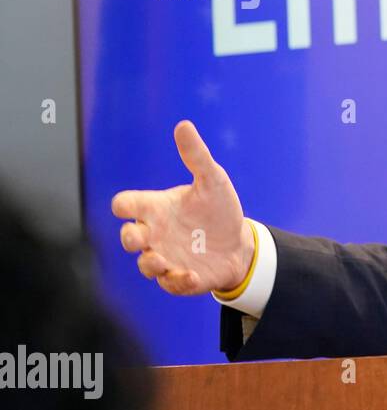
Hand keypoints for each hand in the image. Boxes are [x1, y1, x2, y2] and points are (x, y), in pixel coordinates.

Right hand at [111, 120, 252, 295]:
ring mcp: (166, 257)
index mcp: (157, 208)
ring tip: (163, 260)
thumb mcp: (212, 180)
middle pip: (128, 237)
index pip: (126, 204)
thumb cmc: (219, 209)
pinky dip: (177, 281)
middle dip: (130, 238)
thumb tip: (184, 125)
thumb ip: (196, 156)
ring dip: (151, 263)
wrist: (239, 243)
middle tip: (141, 236)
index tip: (130, 206)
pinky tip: (192, 275)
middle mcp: (156, 234)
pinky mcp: (180, 278)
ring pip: (145, 264)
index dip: (123, 205)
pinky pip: (170, 284)